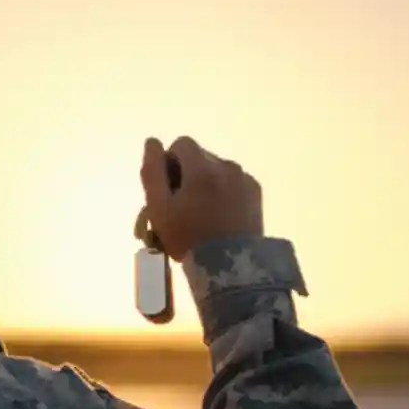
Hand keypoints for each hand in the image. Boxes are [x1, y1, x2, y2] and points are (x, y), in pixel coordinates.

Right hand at [139, 136, 263, 261]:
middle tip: (181, 206)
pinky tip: (220, 217)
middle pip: (200, 158)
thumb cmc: (189, 239)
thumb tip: (152, 142)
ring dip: (205, 184)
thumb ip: (152, 171)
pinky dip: (224, 193)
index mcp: (202, 167)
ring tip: (201, 214)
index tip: (167, 190)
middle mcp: (227, 165)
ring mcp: (244, 179)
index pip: (181, 144)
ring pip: (217, 171)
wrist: (232, 266)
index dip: (169, 163)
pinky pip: (233, 183)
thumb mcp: (159, 208)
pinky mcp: (256, 194)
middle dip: (187, 175)